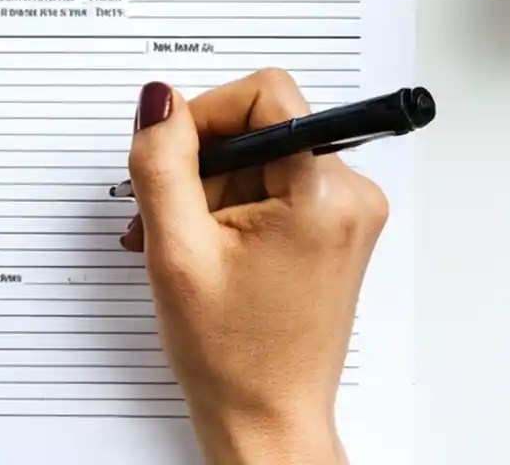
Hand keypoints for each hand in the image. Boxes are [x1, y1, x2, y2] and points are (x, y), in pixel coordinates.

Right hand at [122, 71, 388, 464]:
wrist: (267, 416)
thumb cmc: (233, 355)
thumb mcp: (175, 251)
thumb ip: (161, 163)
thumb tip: (159, 101)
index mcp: (324, 195)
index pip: (265, 93)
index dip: (206, 114)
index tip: (175, 157)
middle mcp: (351, 195)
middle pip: (260, 125)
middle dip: (203, 164)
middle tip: (173, 219)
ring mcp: (346, 213)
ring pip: (260, 156)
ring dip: (211, 189)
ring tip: (186, 244)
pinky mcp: (332, 228)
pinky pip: (273, 185)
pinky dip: (231, 206)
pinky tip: (208, 248)